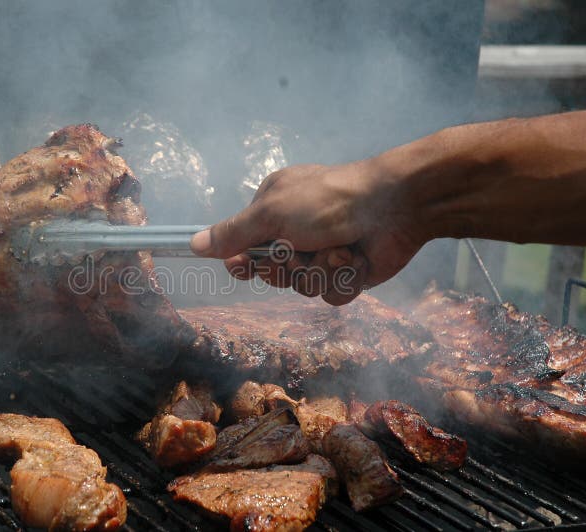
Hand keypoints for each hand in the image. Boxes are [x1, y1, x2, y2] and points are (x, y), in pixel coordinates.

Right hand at [190, 160, 426, 304]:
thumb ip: (233, 233)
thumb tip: (191, 243)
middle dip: (289, 268)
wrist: (394, 208)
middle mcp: (297, 232)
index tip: (242, 267)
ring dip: (320, 271)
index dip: (245, 263)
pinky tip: (357, 260)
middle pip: (274, 274)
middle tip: (299, 250)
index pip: (245, 248)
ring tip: (338, 249)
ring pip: (304, 287)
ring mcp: (324, 253)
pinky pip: (332, 294)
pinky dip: (344, 279)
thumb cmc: (327, 201)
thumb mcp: (272, 213)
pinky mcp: (349, 273)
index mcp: (275, 209)